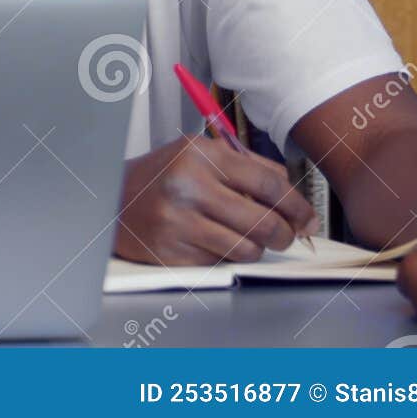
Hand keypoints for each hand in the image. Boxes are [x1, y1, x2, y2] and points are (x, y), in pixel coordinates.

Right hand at [115, 135, 319, 264]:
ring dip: (253, 248)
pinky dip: (222, 255)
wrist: (109, 201)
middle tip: (284, 235)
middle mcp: (187, 186)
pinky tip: (208, 241)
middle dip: (284, 234)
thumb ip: (249, 168)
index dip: (297, 205)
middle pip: (264, 221)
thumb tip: (296, 200)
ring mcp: (177, 221)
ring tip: (241, 236)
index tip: (307, 218)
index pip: (269, 183)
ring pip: (247, 248)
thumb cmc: (160, 177)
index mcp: (199, 155)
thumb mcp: (200, 155)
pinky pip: (220, 262)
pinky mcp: (170, 251)